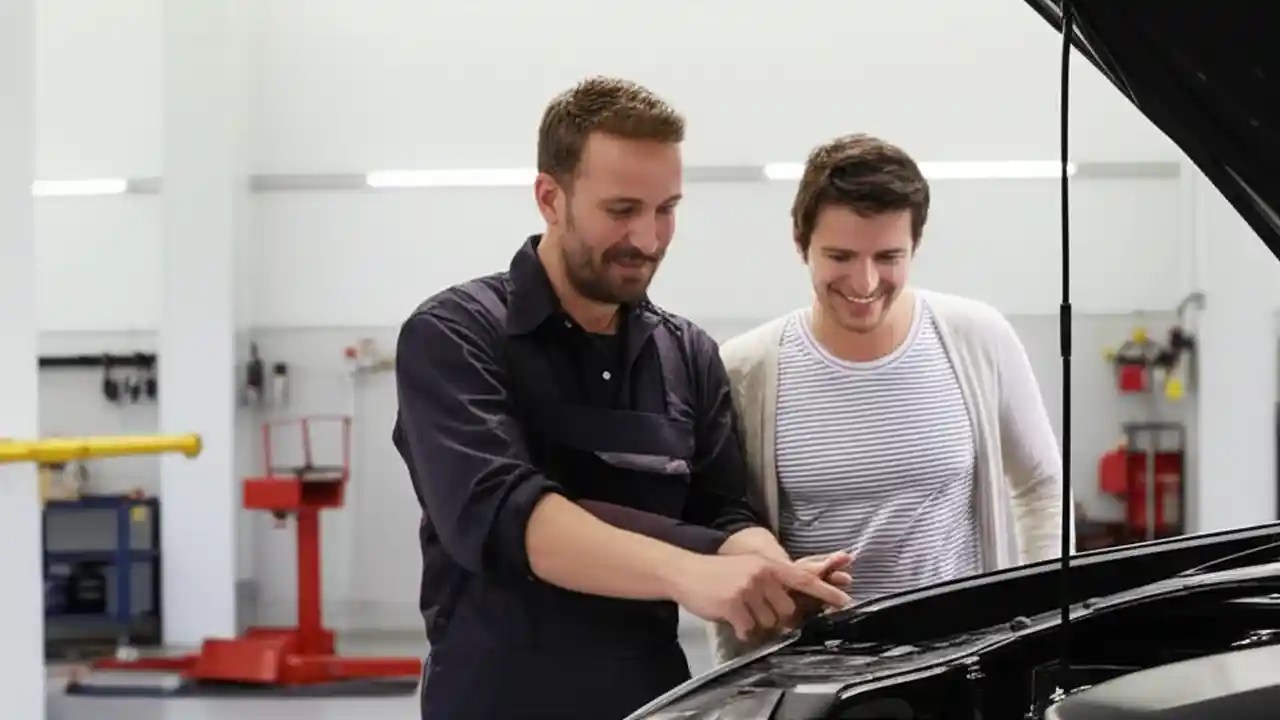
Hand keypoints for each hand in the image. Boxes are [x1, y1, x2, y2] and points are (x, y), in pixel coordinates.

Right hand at [666, 552, 851, 642]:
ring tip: (740, 611)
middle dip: (775, 618)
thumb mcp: (750, 569)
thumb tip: (790, 609)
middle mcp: (762, 575)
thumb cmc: (719, 574)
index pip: (804, 579)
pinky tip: (731, 619)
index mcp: (770, 565)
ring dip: (756, 624)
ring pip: (768, 623)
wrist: (686, 572)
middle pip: (787, 612)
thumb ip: (772, 583)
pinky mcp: (733, 604)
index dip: (826, 592)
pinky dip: (741, 630)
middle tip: (756, 611)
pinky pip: (749, 630)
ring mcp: (748, 589)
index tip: (845, 601)